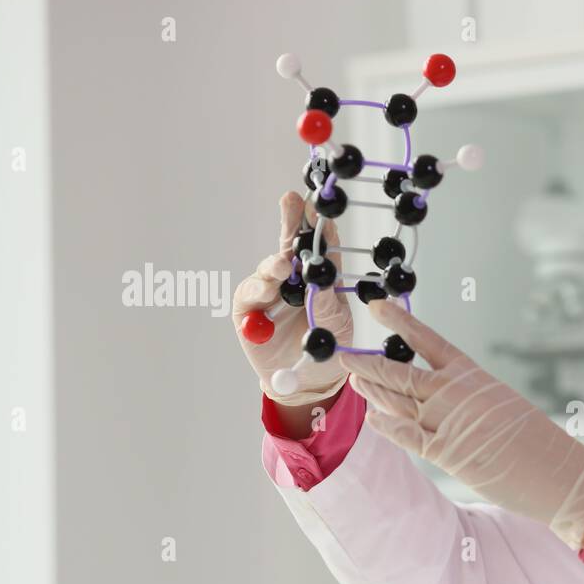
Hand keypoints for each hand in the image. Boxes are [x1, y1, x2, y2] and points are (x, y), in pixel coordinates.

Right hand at [232, 191, 353, 404]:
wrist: (307, 381)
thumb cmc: (328, 347)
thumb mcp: (336, 326)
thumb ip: (328, 303)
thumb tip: (323, 279)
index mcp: (319, 276)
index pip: (319, 244)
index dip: (317, 223)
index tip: (317, 205)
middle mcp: (292, 277)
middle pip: (290, 243)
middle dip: (290, 222)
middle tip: (292, 202)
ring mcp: (268, 290)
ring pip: (269, 268)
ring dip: (275, 265)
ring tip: (283, 267)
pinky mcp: (248, 309)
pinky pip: (249, 294)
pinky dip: (257, 291)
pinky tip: (265, 292)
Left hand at [338, 299, 583, 550]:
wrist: (560, 473)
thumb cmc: (540, 444)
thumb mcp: (505, 407)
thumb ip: (473, 401)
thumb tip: (450, 401)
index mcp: (475, 376)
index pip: (429, 341)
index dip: (400, 322)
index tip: (378, 304)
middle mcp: (456, 393)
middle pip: (401, 372)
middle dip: (369, 363)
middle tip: (343, 354)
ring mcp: (448, 422)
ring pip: (397, 401)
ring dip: (370, 390)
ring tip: (352, 379)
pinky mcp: (446, 452)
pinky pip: (405, 435)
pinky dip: (384, 425)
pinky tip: (370, 418)